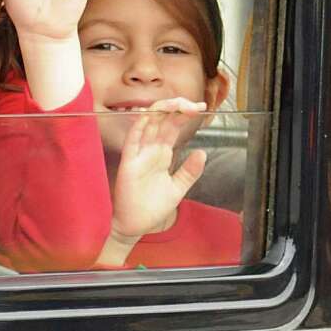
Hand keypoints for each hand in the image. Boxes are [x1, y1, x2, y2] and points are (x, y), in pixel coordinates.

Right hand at [109, 98, 208, 241]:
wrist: (135, 226)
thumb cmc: (152, 208)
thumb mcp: (178, 188)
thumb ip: (189, 171)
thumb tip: (202, 152)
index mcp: (162, 153)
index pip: (173, 125)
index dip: (185, 114)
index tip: (202, 108)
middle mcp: (151, 149)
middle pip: (163, 119)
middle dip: (178, 107)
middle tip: (195, 105)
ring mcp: (139, 154)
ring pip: (148, 123)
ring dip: (162, 110)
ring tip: (179, 103)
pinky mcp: (129, 162)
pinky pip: (134, 139)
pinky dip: (141, 125)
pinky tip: (151, 115)